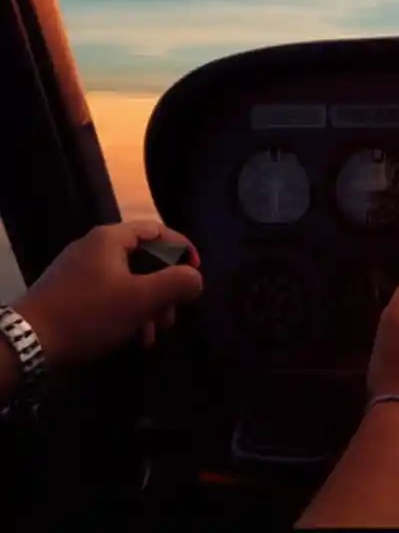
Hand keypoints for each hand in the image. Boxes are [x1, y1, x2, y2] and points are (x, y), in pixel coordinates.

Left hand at [12, 220, 202, 367]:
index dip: (182, 248)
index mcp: (110, 239)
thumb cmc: (89, 314)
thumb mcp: (141, 299)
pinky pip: (110, 295)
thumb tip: (197, 278)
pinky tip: (135, 338)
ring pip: (129, 281)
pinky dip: (128, 312)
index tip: (196, 274)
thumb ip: (177, 283)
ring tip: (154, 334)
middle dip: (165, 288)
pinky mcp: (70, 293)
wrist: (27, 343)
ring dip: (148, 306)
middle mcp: (93, 248)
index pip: (156, 230)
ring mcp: (79, 271)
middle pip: (144, 259)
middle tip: (174, 314)